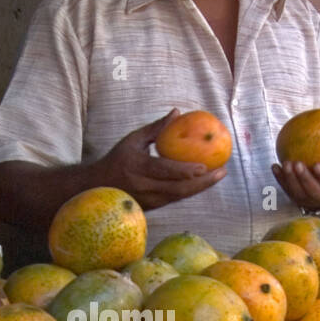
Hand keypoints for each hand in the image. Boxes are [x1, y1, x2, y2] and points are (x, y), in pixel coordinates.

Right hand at [105, 109, 227, 210]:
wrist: (98, 186)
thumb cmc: (118, 159)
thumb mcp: (133, 140)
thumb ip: (156, 128)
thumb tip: (176, 113)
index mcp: (137, 168)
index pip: (164, 171)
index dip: (185, 171)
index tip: (204, 166)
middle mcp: (143, 187)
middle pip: (178, 189)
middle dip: (202, 182)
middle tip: (221, 171)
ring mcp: (148, 200)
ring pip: (179, 196)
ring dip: (201, 187)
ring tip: (219, 175)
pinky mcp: (152, 207)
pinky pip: (175, 199)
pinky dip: (191, 190)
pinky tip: (205, 182)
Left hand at [272, 159, 319, 211]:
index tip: (317, 165)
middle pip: (314, 191)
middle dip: (305, 178)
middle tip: (297, 164)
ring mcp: (309, 201)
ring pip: (298, 193)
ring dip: (290, 179)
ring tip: (286, 164)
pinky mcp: (296, 199)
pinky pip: (287, 190)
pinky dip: (280, 179)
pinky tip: (275, 166)